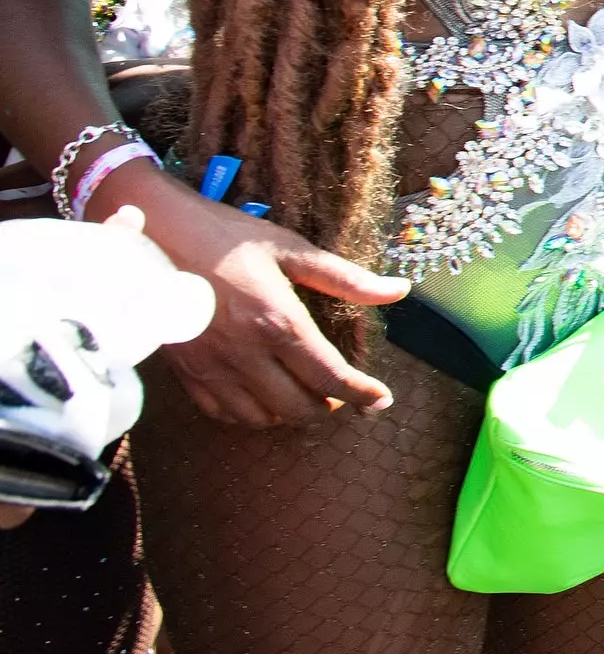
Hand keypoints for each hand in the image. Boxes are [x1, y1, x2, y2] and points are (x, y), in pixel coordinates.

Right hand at [113, 172, 407, 426]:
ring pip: (261, 418)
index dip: (363, 395)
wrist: (154, 235)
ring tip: (305, 394)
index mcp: (278, 323)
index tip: (381, 401)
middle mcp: (246, 355)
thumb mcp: (291, 249)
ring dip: (290, 414)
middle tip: (341, 394)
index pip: (331, 377)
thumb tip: (399, 290)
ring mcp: (212, 369)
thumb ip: (346, 278)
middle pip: (299, 408)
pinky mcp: (186, 373)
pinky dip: (250, 413)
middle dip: (330, 407)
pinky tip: (263, 395)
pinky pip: (223, 413)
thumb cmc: (226, 237)